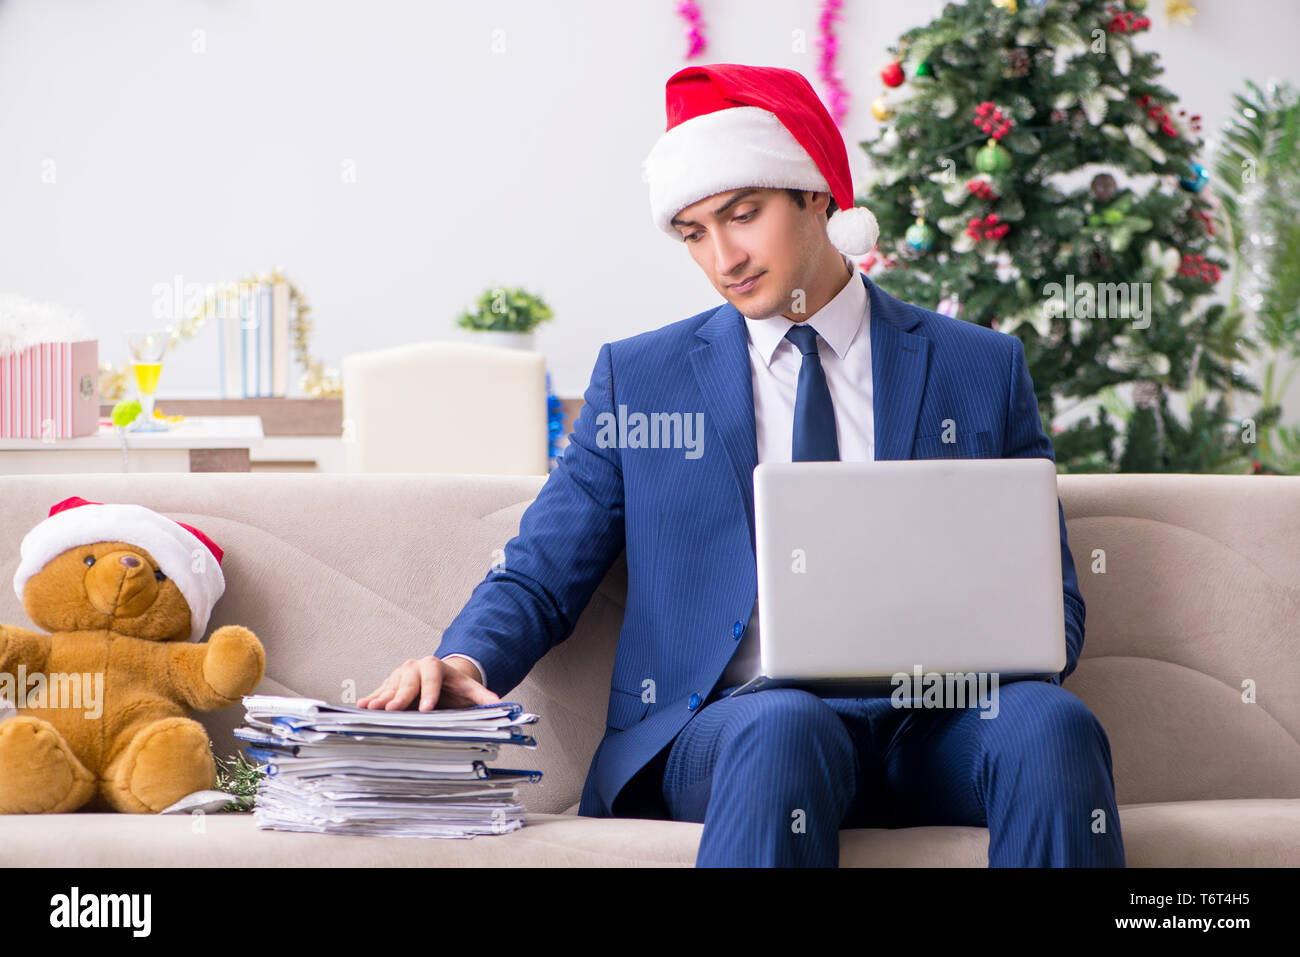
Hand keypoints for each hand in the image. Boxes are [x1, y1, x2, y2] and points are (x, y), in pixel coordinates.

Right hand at [358, 655, 500, 710]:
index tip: (428, 708)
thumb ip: (483, 697)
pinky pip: (379, 692)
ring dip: (381, 699)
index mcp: (435, 666)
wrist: (438, 677)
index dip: (430, 693)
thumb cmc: (453, 685)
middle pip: (407, 682)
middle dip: (401, 697)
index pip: (432, 679)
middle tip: (394, 710)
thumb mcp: (469, 689)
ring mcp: (399, 675)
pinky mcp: (388, 684)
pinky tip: (362, 707)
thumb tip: (499, 705)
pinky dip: (370, 700)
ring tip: (372, 709)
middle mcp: (414, 667)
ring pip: (390, 688)